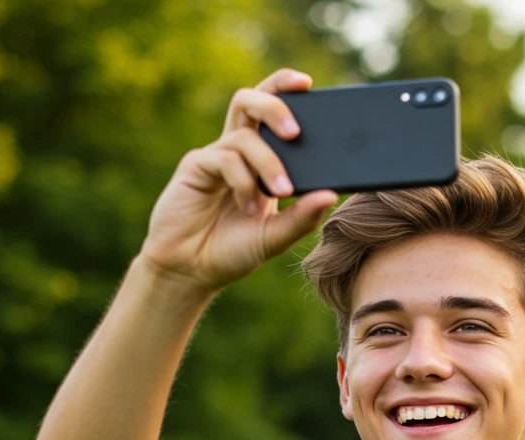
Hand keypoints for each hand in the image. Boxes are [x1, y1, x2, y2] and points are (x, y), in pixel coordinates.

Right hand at [138, 67, 337, 293]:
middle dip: (275, 105)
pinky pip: (225, 159)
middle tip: (296, 132)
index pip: (271, 113)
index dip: (285, 90)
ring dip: (268, 160)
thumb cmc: (232, 252)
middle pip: (251, 102)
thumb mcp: (276, 237)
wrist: (191, 270)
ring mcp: (215, 157)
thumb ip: (302, 217)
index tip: (309, 84)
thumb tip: (333, 194)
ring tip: (281, 191)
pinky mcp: (195, 167)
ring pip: (244, 133)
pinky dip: (244, 181)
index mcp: (258, 161)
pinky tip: (248, 207)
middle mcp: (237, 152)